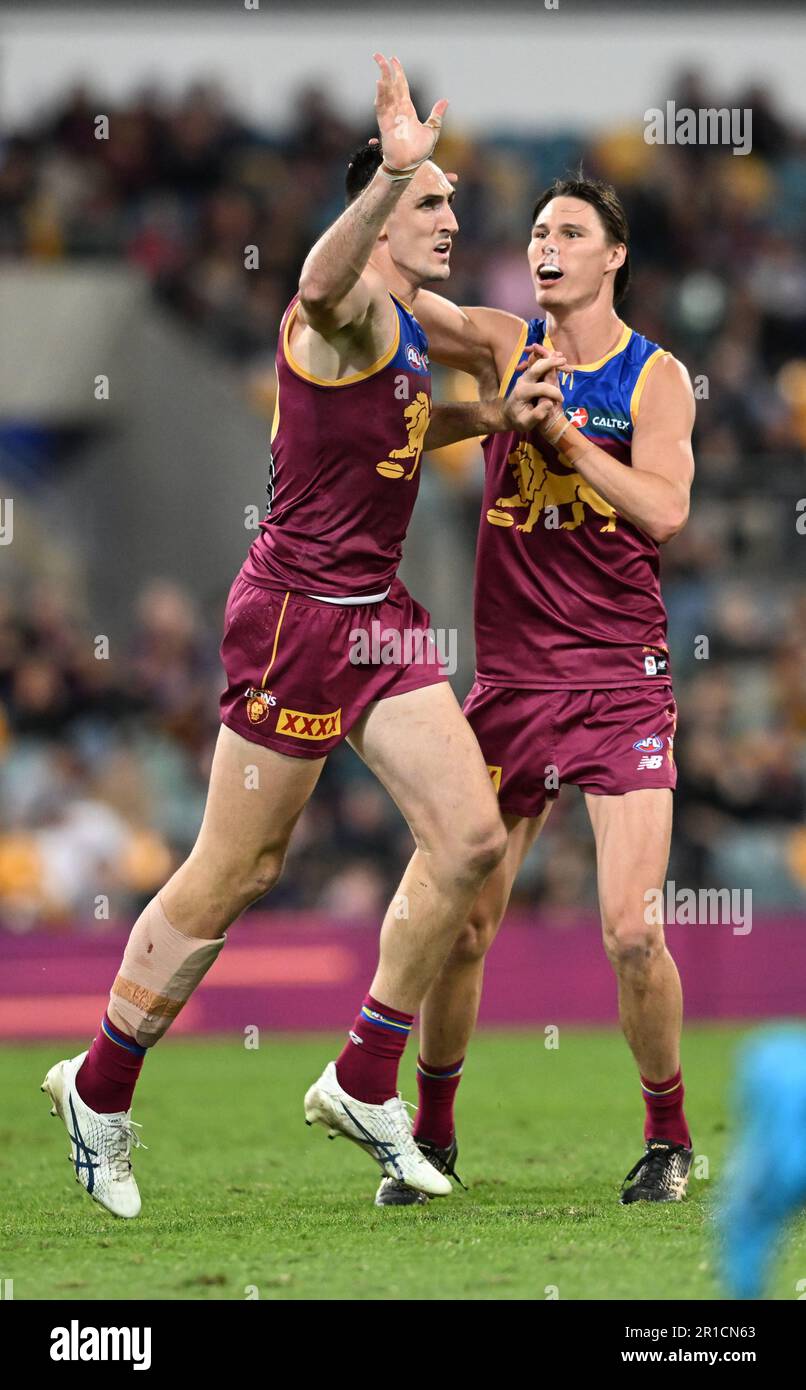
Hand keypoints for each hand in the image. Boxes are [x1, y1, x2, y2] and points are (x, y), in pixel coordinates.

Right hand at [373, 53, 447, 172]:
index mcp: (407, 110)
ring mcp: (390, 116)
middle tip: (379, 55)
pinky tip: (380, 83)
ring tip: (379, 62)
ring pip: (385, 92)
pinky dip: (380, 95)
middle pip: (391, 85)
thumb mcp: (432, 130)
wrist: (410, 166)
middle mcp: (397, 110)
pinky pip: (381, 107)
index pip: (401, 86)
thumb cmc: (419, 152)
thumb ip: (436, 115)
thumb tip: (445, 101)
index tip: (394, 60)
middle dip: (386, 69)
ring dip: (382, 77)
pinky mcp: (385, 124)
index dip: (398, 73)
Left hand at [502, 348, 565, 434]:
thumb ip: (537, 415)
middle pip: (537, 368)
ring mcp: (524, 377)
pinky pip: (538, 366)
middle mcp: (522, 381)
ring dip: (550, 360)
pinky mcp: (528, 376)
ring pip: (537, 364)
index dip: (554, 392)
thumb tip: (550, 403)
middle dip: (551, 363)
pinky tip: (556, 360)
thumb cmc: (517, 420)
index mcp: (522, 392)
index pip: (541, 388)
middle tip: (564, 361)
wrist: (506, 415)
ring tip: (562, 359)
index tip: (561, 401)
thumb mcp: (526, 423)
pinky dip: (547, 362)